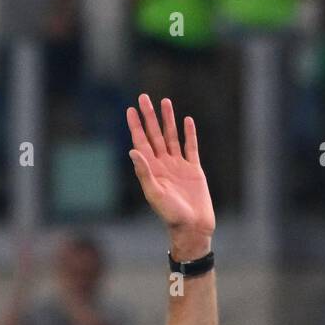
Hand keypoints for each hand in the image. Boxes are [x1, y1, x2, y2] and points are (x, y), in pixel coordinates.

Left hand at [125, 94, 214, 257]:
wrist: (192, 227)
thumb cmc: (171, 215)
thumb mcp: (154, 193)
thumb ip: (144, 172)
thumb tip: (133, 150)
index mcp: (152, 170)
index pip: (141, 142)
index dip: (136, 126)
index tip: (131, 109)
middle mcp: (163, 165)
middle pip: (155, 135)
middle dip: (149, 117)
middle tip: (144, 97)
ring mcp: (178, 166)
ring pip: (172, 137)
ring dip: (168, 120)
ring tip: (165, 102)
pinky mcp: (194, 170)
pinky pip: (190, 147)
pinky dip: (189, 134)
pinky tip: (186, 120)